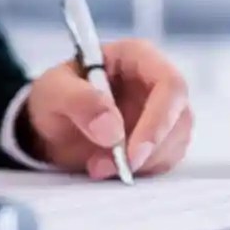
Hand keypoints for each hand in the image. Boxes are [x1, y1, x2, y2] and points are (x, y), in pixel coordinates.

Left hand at [24, 39, 191, 178]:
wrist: (50, 126)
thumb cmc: (54, 97)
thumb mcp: (53, 91)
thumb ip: (79, 102)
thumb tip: (111, 129)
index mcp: (138, 58)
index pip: (170, 84)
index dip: (159, 120)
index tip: (132, 152)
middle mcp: (157, 84)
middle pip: (179, 118)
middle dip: (147, 150)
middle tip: (106, 167)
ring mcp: (163, 114)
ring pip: (175, 144)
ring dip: (140, 164)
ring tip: (96, 166)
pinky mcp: (160, 141)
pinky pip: (165, 161)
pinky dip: (140, 172)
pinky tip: (109, 168)